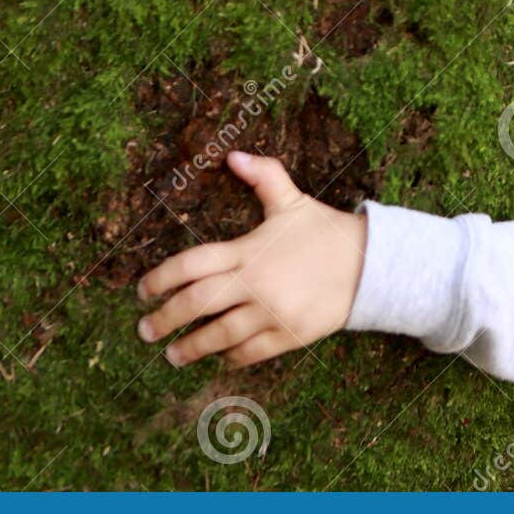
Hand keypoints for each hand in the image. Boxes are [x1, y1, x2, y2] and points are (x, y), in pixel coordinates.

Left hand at [135, 151, 367, 368]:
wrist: (370, 264)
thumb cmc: (325, 231)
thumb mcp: (292, 201)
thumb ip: (263, 176)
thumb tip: (232, 156)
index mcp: (249, 250)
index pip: (192, 265)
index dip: (160, 279)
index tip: (142, 291)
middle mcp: (256, 283)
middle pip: (197, 304)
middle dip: (165, 319)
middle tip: (145, 330)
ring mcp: (273, 312)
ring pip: (220, 335)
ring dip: (191, 348)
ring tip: (173, 356)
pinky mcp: (290, 334)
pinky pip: (251, 352)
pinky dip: (230, 357)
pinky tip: (219, 357)